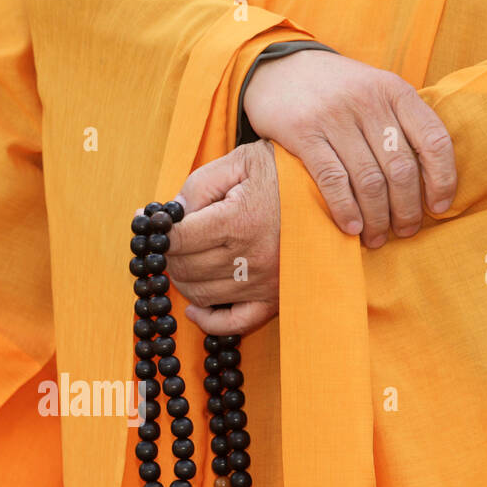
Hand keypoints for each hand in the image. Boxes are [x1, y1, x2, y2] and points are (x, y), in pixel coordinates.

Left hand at [166, 140, 279, 334]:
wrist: (336, 190)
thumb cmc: (285, 171)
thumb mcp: (239, 162)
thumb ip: (198, 186)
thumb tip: (167, 216)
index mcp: (238, 221)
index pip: (177, 239)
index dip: (157, 233)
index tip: (150, 226)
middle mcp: (250, 258)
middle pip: (185, 268)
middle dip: (167, 255)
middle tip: (166, 243)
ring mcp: (264, 283)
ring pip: (201, 295)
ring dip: (182, 281)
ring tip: (182, 262)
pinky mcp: (275, 299)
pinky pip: (234, 324)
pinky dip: (209, 321)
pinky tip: (196, 308)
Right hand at [243, 48, 455, 246]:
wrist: (280, 69)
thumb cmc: (336, 90)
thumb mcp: (375, 91)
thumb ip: (400, 123)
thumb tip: (430, 178)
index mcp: (395, 91)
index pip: (434, 140)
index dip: (442, 180)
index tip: (438, 208)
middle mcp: (368, 102)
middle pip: (401, 168)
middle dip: (406, 209)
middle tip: (405, 231)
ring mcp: (334, 117)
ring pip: (369, 180)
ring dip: (377, 217)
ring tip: (377, 238)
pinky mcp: (303, 133)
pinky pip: (332, 180)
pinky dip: (345, 209)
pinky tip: (351, 228)